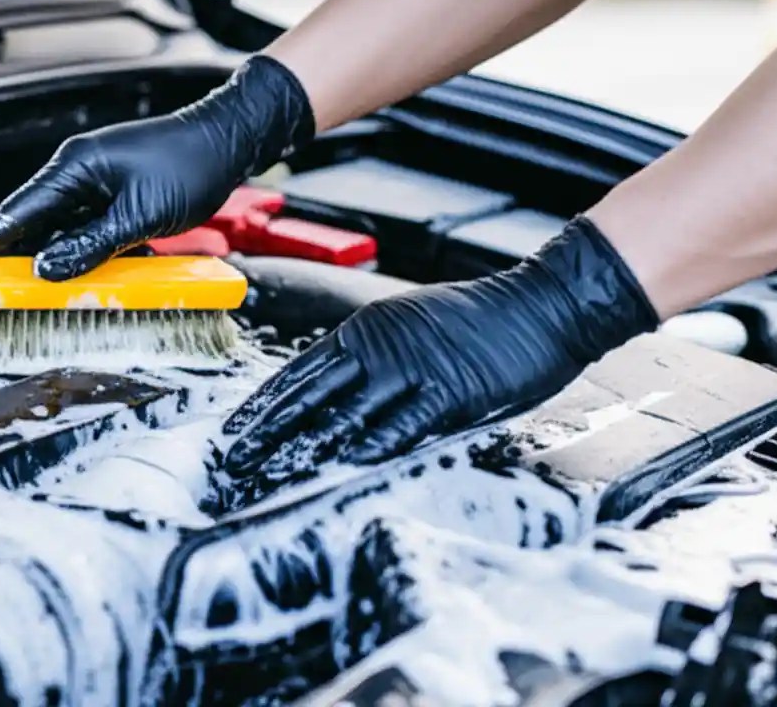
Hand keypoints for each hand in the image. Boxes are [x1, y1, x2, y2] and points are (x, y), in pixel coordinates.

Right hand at [0, 55, 313, 280]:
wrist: (227, 143)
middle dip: (0, 258)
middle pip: (27, 226)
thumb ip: (91, 246)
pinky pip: (82, 236)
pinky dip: (75, 259)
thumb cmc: (189, 165)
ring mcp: (93, 189)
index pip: (15, 213)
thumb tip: (48, 271)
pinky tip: (69, 283)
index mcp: (73, 169)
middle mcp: (76, 176)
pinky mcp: (112, 203)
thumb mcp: (139, 216)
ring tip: (12, 295)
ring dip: (42, 264)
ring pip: (55, 235)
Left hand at [219, 216, 658, 472]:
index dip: (263, 405)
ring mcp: (412, 370)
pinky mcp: (448, 393)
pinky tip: (341, 466)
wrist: (542, 305)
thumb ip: (373, 357)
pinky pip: (401, 426)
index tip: (234, 430)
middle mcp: (379, 349)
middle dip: (268, 432)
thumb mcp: (412, 327)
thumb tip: (335, 392)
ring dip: (304, 447)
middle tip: (234, 460)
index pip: (299, 372)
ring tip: (270, 472)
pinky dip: (370, 447)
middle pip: (309, 398)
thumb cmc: (480, 321)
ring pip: (345, 416)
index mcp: (366, 331)